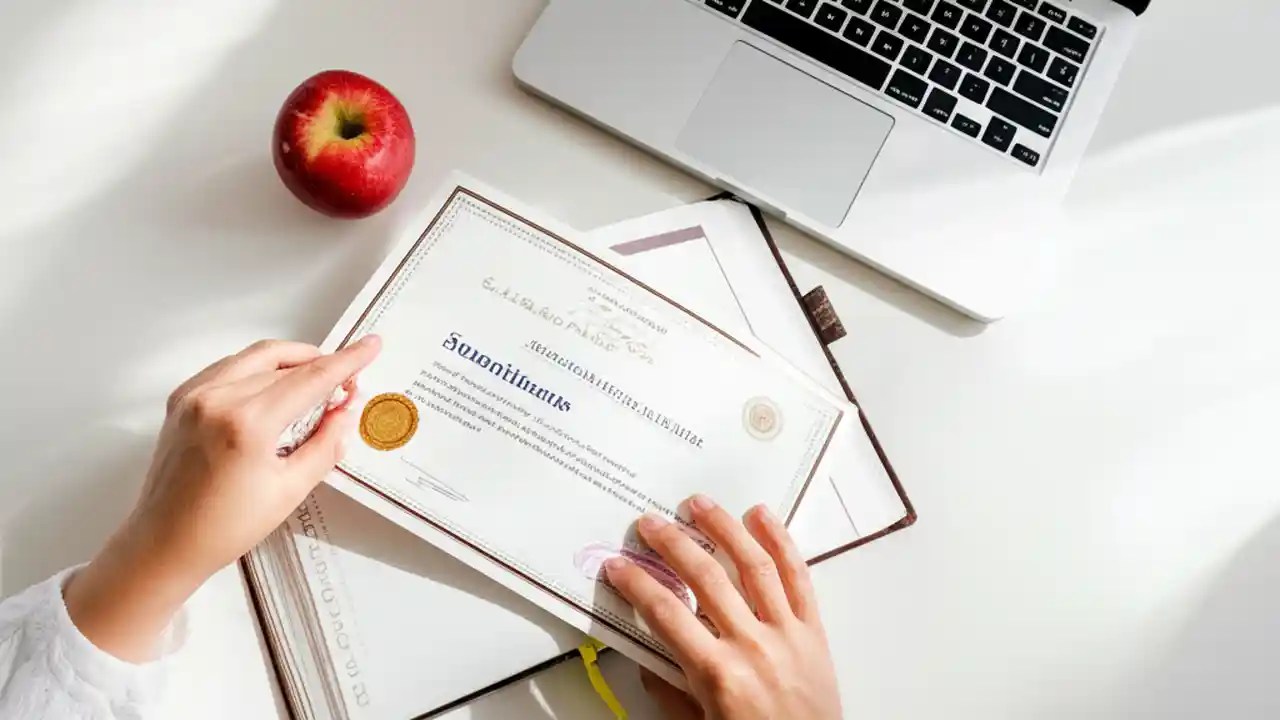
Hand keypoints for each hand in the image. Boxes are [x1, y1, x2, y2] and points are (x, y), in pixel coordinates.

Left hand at [65, 336, 380, 660]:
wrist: (164, 544)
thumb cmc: (222, 528)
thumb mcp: (290, 490)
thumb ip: (325, 445)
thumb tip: (345, 412)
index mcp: (246, 423)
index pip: (311, 378)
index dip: (346, 361)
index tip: (369, 346)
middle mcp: (217, 399)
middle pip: (286, 365)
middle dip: (321, 368)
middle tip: (345, 386)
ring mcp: (195, 395)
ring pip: (257, 358)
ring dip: (292, 363)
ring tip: (314, 384)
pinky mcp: (182, 399)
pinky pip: (229, 366)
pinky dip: (258, 369)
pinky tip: (273, 388)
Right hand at [605, 495, 841, 719]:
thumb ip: (668, 688)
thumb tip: (646, 649)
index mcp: (719, 675)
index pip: (666, 614)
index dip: (637, 585)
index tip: (619, 566)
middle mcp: (753, 647)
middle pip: (705, 578)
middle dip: (672, 545)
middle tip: (650, 524)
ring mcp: (786, 634)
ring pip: (753, 565)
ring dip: (723, 528)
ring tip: (700, 504)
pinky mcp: (812, 631)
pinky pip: (798, 576)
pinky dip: (780, 541)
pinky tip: (762, 516)